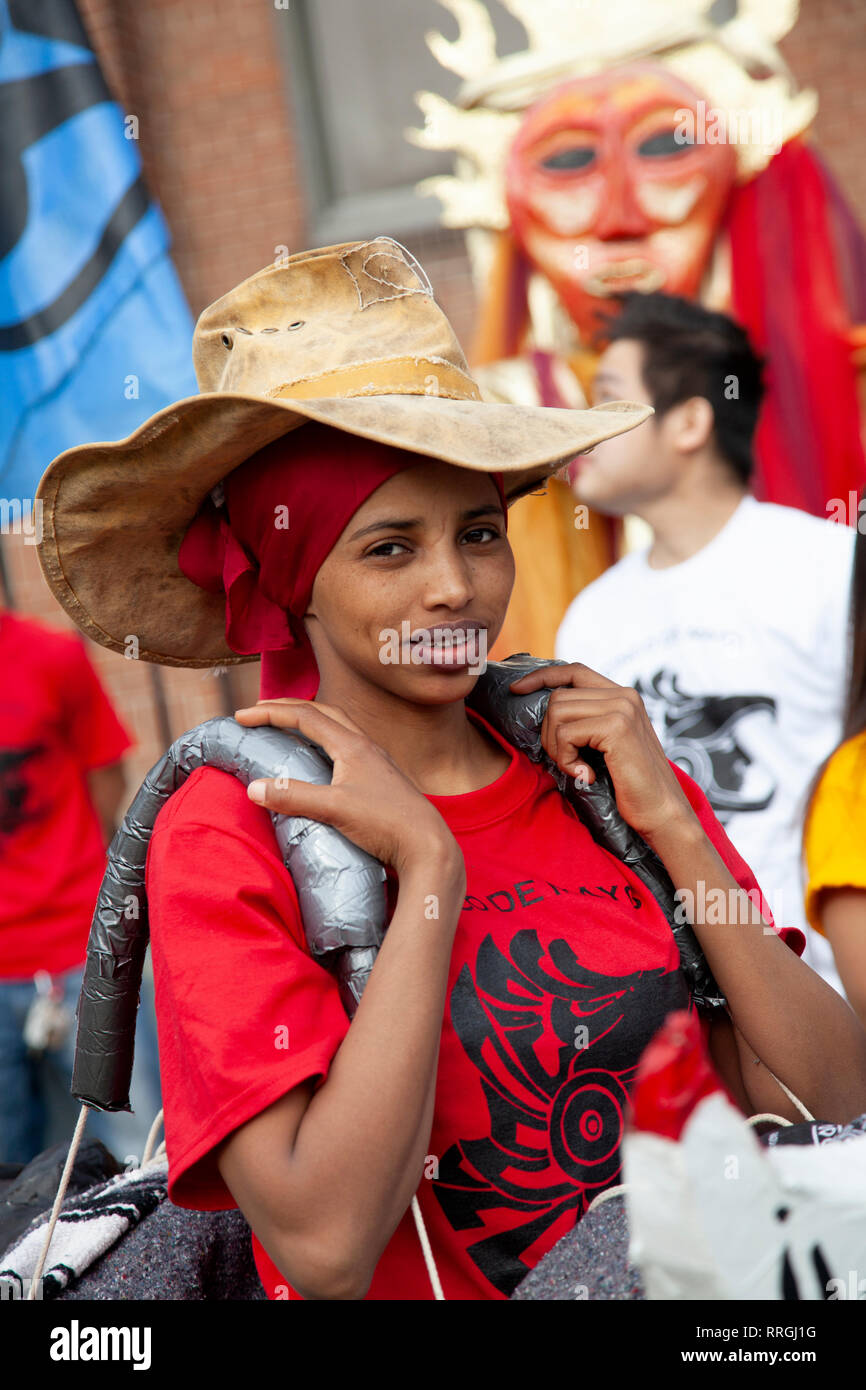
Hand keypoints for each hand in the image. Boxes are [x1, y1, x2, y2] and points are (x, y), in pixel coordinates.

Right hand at [233, 699, 461, 878]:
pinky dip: (325, 742)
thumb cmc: (385, 824)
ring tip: (288, 727)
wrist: (428, 846)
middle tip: (261, 711)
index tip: (242, 717)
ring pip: (338, 728)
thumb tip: (254, 788)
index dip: (271, 713)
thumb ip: (294, 797)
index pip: (305, 716)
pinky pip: (347, 747)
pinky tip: (322, 760)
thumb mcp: (334, 809)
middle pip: (323, 713)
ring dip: (310, 721)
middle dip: (289, 708)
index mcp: (353, 746)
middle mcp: (366, 746)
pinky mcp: (381, 779)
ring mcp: (376, 762)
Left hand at [508, 663, 696, 844]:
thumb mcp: (603, 745)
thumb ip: (584, 721)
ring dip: (557, 748)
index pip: (573, 671)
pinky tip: (585, 775)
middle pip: (558, 697)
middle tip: (567, 762)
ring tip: (577, 769)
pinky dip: (566, 760)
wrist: (661, 813)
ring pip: (557, 713)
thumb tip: (543, 711)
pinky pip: (566, 734)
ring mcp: (622, 708)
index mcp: (622, 696)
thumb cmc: (629, 785)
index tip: (516, 690)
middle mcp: (624, 695)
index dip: (541, 676)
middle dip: (549, 733)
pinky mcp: (617, 727)